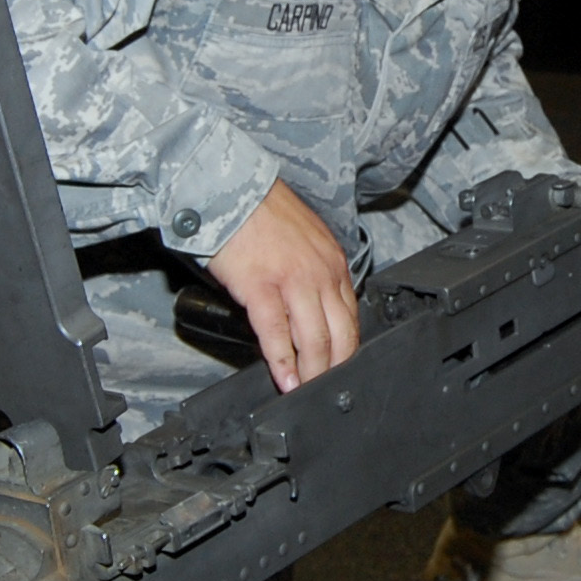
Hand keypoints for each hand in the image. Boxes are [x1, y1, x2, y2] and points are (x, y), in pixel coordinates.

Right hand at [210, 178, 358, 390]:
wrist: (229, 189)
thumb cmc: (260, 212)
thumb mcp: (304, 238)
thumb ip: (314, 270)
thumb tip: (312, 305)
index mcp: (333, 262)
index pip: (351, 316)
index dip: (348, 348)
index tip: (341, 367)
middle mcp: (320, 273)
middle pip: (340, 334)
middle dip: (335, 367)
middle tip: (327, 388)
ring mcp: (293, 281)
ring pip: (315, 339)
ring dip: (313, 372)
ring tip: (306, 391)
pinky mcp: (262, 287)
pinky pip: (277, 334)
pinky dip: (283, 363)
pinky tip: (285, 380)